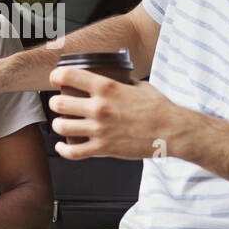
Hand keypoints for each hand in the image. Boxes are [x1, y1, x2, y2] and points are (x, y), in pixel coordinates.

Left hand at [47, 67, 183, 160]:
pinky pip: (73, 152)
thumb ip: (123, 81)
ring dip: (58, 125)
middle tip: (60, 105)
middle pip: (59, 104)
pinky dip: (63, 150)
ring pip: (61, 127)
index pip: (68, 76)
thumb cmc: (159, 108)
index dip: (56, 76)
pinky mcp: (103, 148)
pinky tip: (62, 146)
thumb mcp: (140, 85)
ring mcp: (100, 129)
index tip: (56, 79)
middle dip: (55, 104)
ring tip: (63, 124)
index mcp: (106, 87)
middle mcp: (99, 107)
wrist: (172, 131)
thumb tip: (117, 77)